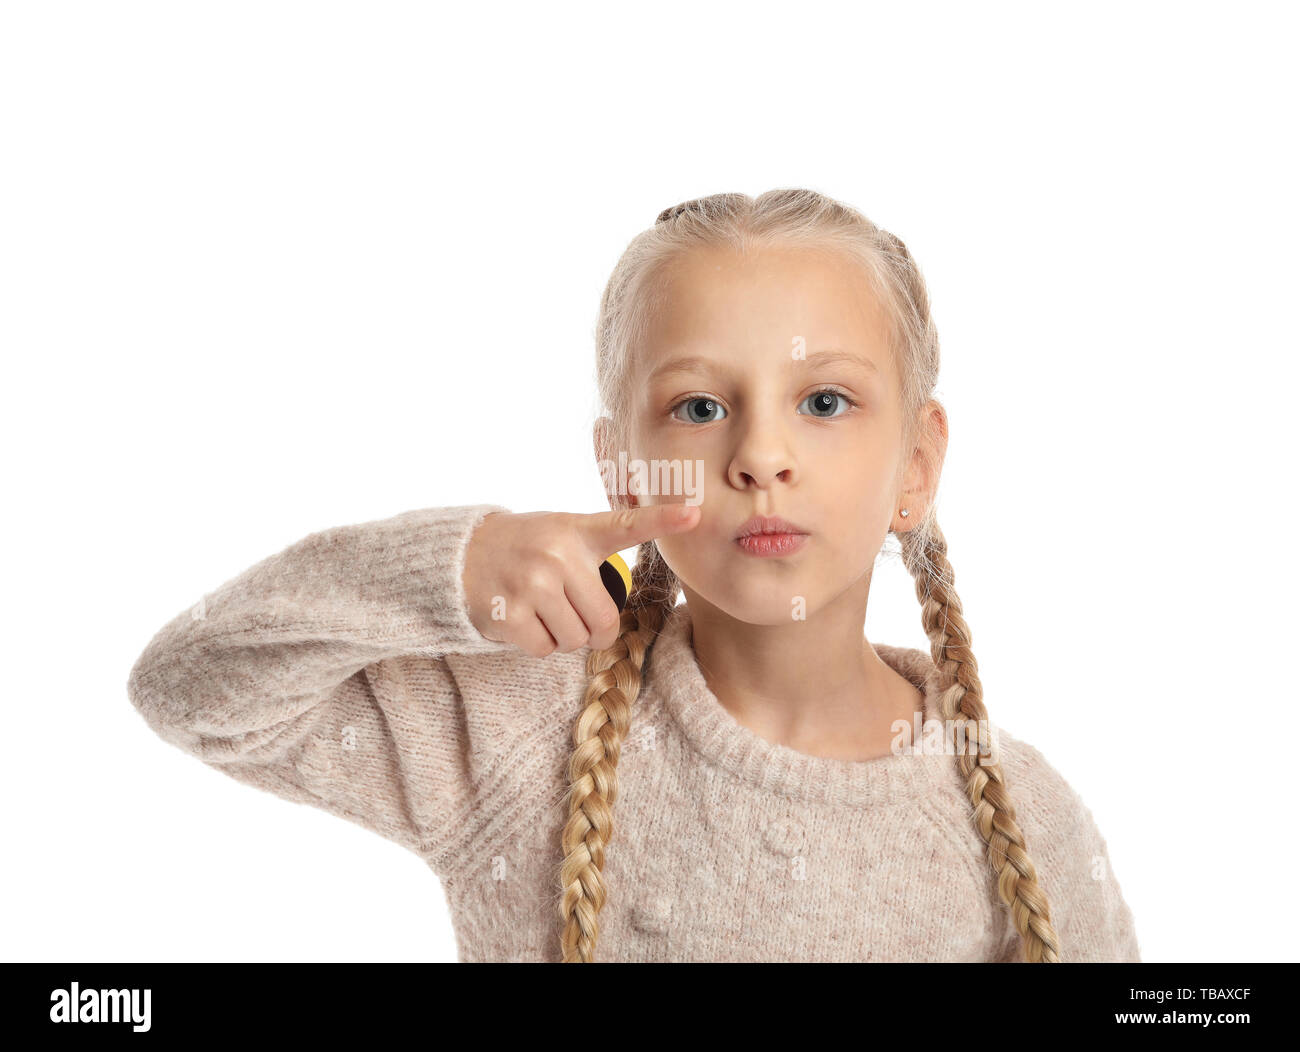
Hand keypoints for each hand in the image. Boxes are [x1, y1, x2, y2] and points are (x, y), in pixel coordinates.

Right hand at [462, 504, 699, 656]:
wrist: (460, 553)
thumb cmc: (524, 547)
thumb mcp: (561, 532)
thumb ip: (596, 550)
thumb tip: (623, 589)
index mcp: (578, 532)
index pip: (627, 525)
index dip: (663, 520)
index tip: (695, 514)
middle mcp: (558, 554)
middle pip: (604, 620)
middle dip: (593, 629)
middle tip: (570, 611)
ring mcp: (532, 583)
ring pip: (575, 639)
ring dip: (562, 636)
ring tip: (540, 608)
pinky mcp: (508, 612)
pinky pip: (544, 649)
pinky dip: (537, 644)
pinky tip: (521, 618)